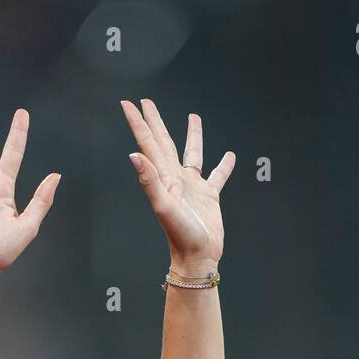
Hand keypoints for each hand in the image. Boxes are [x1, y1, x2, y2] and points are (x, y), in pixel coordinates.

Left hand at [120, 98, 234, 267]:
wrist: (197, 257)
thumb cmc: (181, 235)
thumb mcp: (164, 206)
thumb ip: (149, 180)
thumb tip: (134, 155)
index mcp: (164, 177)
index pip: (148, 144)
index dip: (138, 123)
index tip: (128, 104)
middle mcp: (176, 178)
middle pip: (164, 142)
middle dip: (155, 122)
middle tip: (147, 102)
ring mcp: (193, 187)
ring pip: (192, 153)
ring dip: (192, 136)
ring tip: (194, 116)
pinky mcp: (209, 196)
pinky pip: (217, 176)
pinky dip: (223, 166)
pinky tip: (229, 156)